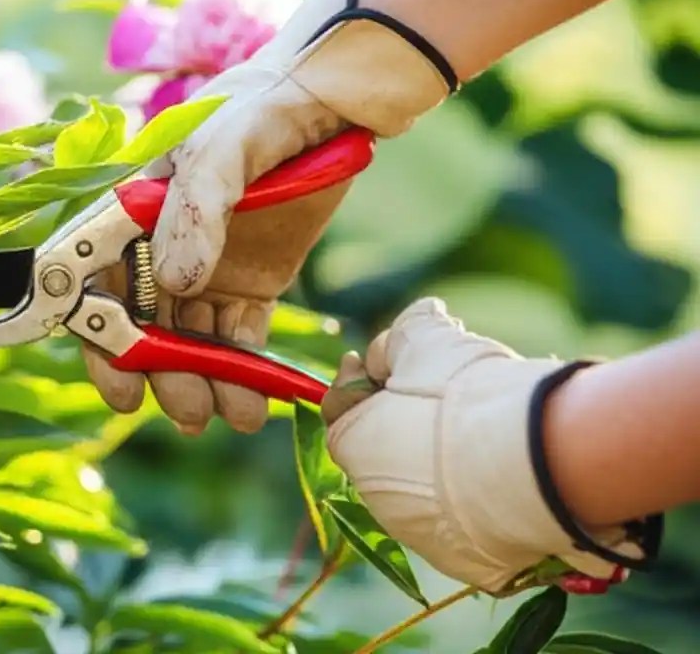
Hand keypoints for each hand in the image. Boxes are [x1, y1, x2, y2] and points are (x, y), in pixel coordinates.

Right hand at [83, 0, 454, 433]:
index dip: (102, 341)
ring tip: (232, 416)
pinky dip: (245, 375)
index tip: (122, 386)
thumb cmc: (263, 108)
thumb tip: (175, 283)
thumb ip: (196, 208)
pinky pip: (240, 341)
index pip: (99, 287)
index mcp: (131, 216)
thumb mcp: (221, 145)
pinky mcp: (252, 285)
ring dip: (205, 384)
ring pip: (191, 343)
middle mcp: (160, 250)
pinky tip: (257, 405)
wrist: (333, 102)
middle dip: (160, 375)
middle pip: (143, 327)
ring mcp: (206, 271)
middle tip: (186, 411)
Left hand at [320, 297, 648, 594]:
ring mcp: (423, 537)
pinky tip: (505, 467)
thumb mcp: (430, 340)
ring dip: (441, 459)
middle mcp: (379, 501)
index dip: (358, 381)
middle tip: (437, 391)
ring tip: (480, 428)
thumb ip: (409, 330)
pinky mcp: (468, 563)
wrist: (540, 464)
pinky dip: (478, 495)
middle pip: (384, 451)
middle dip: (403, 420)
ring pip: (425, 488)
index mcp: (354, 448)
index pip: (340, 413)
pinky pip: (466, 521)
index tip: (373, 360)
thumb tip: (421, 317)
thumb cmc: (469, 397)